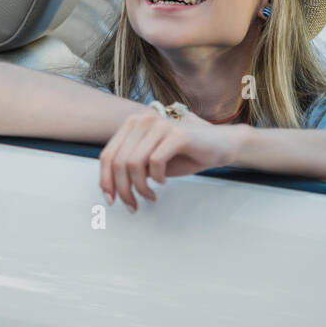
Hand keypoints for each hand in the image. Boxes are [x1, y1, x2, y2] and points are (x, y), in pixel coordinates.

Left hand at [99, 109, 244, 212]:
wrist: (220, 145)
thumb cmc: (184, 154)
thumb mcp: (150, 161)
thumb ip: (130, 167)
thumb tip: (109, 187)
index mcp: (133, 124)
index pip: (107, 155)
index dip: (105, 181)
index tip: (110, 200)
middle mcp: (143, 120)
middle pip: (118, 162)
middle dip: (123, 190)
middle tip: (132, 205)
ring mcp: (160, 125)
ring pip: (134, 164)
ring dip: (140, 188)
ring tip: (150, 197)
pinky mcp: (177, 134)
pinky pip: (155, 162)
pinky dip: (157, 178)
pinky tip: (163, 182)